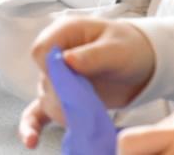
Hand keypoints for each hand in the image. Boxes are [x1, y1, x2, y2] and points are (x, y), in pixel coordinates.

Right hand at [19, 17, 156, 147]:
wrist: (142, 64)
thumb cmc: (130, 47)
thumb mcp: (117, 48)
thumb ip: (92, 55)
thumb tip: (66, 61)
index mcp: (63, 34)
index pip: (41, 52)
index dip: (53, 69)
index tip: (75, 78)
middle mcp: (54, 56)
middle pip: (45, 79)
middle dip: (64, 96)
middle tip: (89, 101)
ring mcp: (57, 78)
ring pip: (47, 99)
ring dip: (62, 112)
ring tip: (82, 119)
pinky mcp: (62, 98)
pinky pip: (39, 112)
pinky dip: (33, 126)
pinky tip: (31, 141)